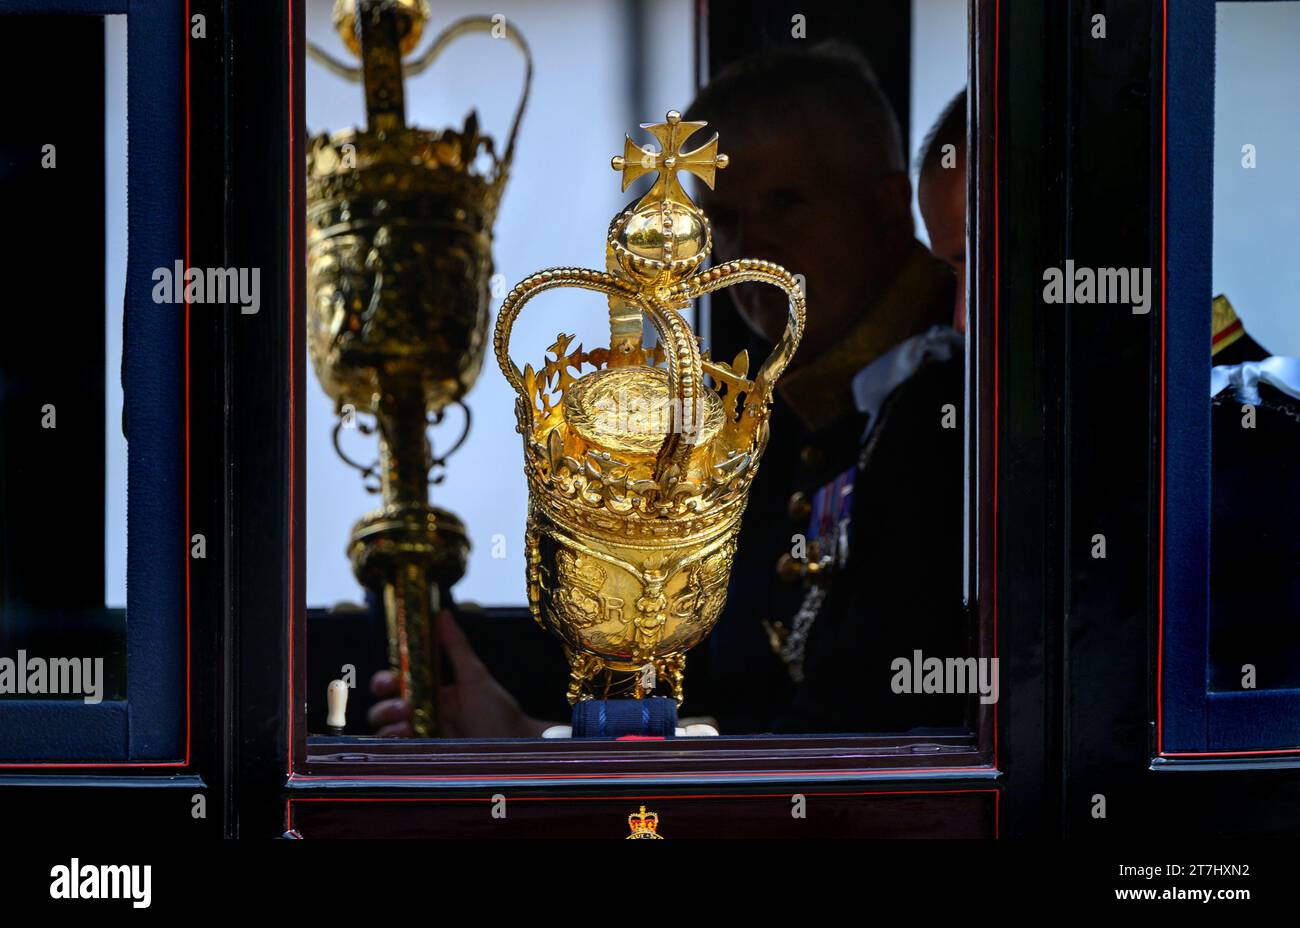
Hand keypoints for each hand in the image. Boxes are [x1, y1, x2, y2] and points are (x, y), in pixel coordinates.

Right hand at [367, 610, 551, 738]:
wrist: (515, 746)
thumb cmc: (499, 711)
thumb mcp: (475, 675)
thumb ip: (455, 646)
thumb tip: (442, 613)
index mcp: (430, 692)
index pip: (395, 684)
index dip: (384, 681)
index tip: (389, 680)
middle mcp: (421, 714)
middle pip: (382, 708)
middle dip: (383, 705)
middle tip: (403, 706)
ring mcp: (421, 737)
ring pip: (384, 731)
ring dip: (387, 724)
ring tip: (406, 723)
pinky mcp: (423, 756)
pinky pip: (396, 752)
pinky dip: (393, 744)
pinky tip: (406, 737)